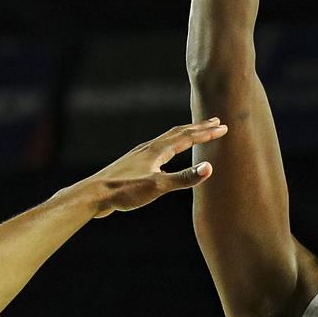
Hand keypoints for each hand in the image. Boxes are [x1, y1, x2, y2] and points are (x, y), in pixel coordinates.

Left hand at [80, 118, 226, 217]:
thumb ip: (184, 177)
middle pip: (178, 133)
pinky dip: (170, 146)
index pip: (187, 137)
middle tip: (215, 122)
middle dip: (198, 128)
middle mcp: (149, 148)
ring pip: (167, 140)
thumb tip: (209, 168)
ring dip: (185, 135)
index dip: (206, 133)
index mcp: (157, 150)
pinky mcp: (134, 165)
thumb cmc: (124, 191)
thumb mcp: (158, 186)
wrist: (93, 195)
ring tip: (195, 133)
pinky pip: (158, 149)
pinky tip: (166, 154)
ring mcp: (140, 155)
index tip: (223, 127)